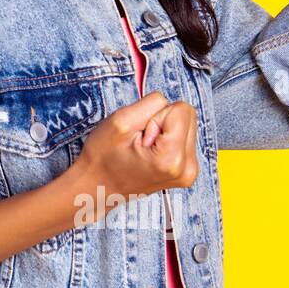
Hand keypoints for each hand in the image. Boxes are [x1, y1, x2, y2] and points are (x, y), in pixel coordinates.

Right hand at [77, 91, 199, 198]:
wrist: (99, 186)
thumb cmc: (104, 158)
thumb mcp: (120, 121)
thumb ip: (150, 104)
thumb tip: (169, 102)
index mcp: (173, 158)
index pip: (181, 109)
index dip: (156, 115)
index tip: (142, 134)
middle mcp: (187, 168)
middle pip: (188, 116)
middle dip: (163, 121)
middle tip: (142, 139)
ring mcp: (189, 172)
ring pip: (187, 125)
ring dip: (165, 129)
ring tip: (145, 146)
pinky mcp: (187, 171)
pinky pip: (184, 137)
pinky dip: (167, 139)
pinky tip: (151, 152)